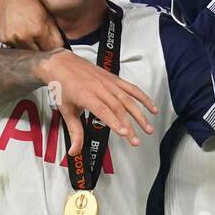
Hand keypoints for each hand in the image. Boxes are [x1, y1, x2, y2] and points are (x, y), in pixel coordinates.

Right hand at [0, 0, 60, 52]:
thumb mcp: (48, 14)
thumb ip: (55, 33)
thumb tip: (60, 46)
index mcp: (37, 30)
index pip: (50, 50)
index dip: (54, 48)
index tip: (55, 46)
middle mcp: (23, 36)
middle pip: (38, 53)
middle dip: (43, 48)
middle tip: (44, 40)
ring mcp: (12, 39)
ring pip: (26, 52)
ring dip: (31, 47)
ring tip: (31, 34)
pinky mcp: (3, 39)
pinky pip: (15, 47)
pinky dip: (20, 43)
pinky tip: (22, 33)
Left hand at [35, 50, 158, 153]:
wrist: (62, 64)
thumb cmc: (62, 86)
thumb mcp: (66, 110)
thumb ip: (74, 131)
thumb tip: (74, 150)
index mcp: (86, 96)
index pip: (104, 111)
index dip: (115, 122)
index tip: (125, 133)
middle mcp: (100, 88)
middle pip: (119, 108)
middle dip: (130, 125)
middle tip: (136, 140)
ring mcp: (109, 83)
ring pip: (128, 99)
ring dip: (140, 114)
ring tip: (149, 128)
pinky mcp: (114, 79)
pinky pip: (132, 88)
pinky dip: (143, 98)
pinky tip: (152, 107)